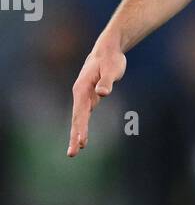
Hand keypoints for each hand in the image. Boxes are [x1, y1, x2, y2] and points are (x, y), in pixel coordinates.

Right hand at [67, 42, 126, 156]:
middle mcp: (80, 94)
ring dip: (77, 134)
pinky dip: (82, 127)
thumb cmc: (110, 59)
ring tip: (76, 150)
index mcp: (82, 89)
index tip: (81, 142)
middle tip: (72, 154)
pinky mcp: (90, 98)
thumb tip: (102, 93)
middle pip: (77, 118)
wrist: (107, 50)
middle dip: (75, 136)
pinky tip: (82, 138)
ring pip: (79, 118)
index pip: (81, 112)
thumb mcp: (111, 69)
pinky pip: (84, 115)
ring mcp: (84, 97)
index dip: (81, 128)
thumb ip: (107, 81)